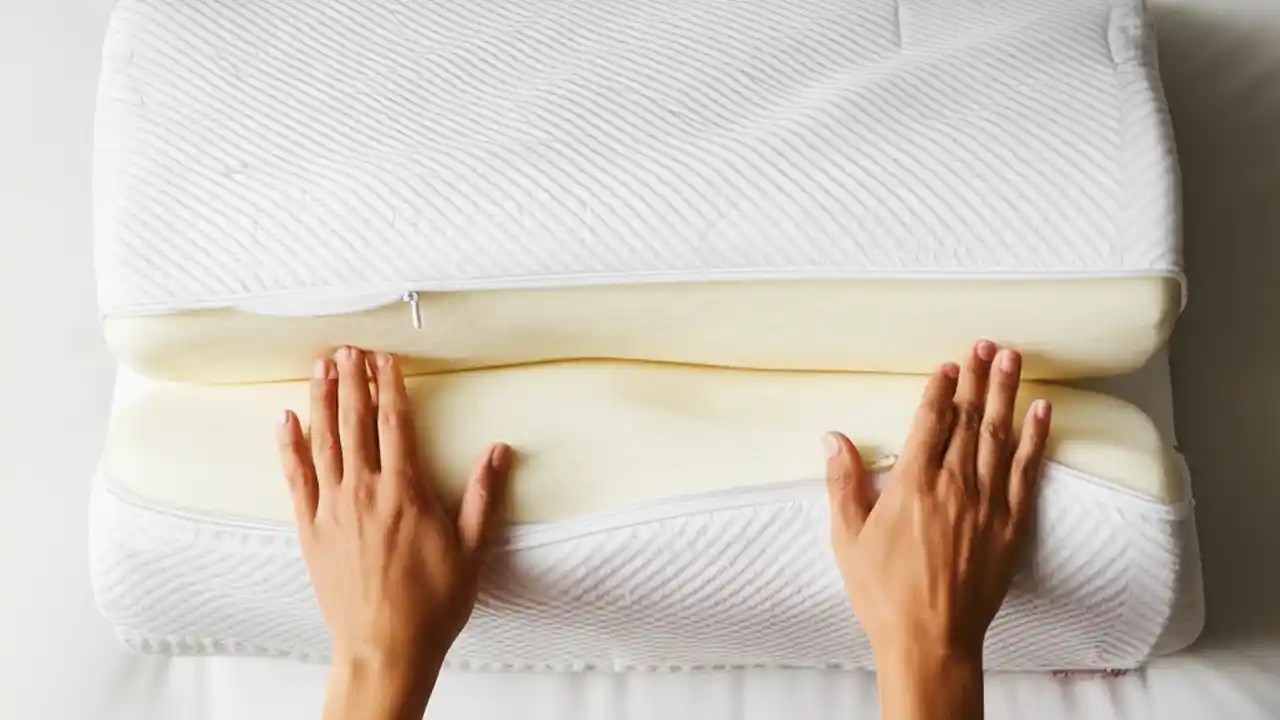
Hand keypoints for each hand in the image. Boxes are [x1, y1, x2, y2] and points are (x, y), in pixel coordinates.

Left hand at [276, 347, 512, 719]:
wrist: (385, 649)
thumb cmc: (433, 604)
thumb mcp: (472, 549)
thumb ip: (482, 495)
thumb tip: (499, 451)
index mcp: (405, 492)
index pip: (395, 424)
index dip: (390, 386)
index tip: (386, 358)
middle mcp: (364, 492)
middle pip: (355, 422)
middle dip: (352, 380)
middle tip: (349, 348)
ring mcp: (332, 509)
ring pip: (323, 440)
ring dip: (322, 400)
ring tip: (321, 366)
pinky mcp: (310, 530)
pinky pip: (296, 477)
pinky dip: (290, 446)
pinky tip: (287, 419)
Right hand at [825, 341, 1050, 719]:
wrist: (930, 639)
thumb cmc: (883, 592)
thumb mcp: (848, 538)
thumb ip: (844, 483)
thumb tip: (834, 438)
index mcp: (913, 486)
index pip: (930, 423)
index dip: (939, 389)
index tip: (947, 364)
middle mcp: (954, 486)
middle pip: (968, 419)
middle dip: (976, 378)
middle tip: (985, 344)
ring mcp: (987, 504)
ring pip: (999, 436)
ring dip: (1005, 394)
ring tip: (1011, 359)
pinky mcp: (1010, 525)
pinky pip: (1026, 472)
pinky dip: (1035, 439)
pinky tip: (1041, 412)